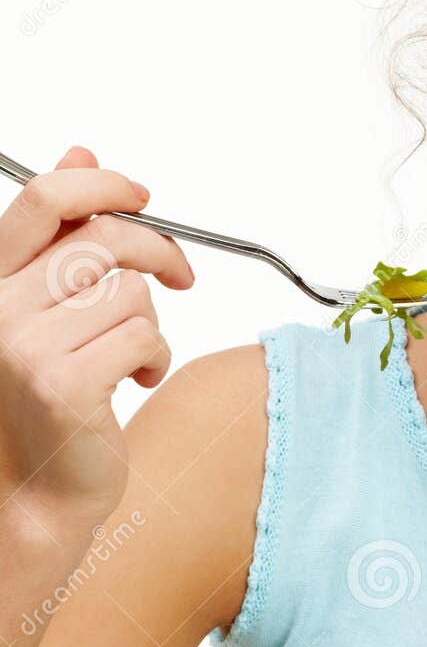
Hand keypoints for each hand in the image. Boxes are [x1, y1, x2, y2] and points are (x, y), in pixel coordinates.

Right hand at [0, 145, 193, 534]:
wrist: (37, 495)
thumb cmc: (46, 402)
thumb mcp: (46, 307)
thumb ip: (59, 235)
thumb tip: (81, 151)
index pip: (44, 200)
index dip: (102, 183)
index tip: (142, 195)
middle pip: (103, 239)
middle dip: (158, 253)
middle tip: (179, 276)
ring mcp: (26, 348)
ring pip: (131, 292)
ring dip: (150, 322)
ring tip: (131, 356)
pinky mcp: (63, 385)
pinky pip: (143, 337)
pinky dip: (156, 358)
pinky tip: (135, 382)